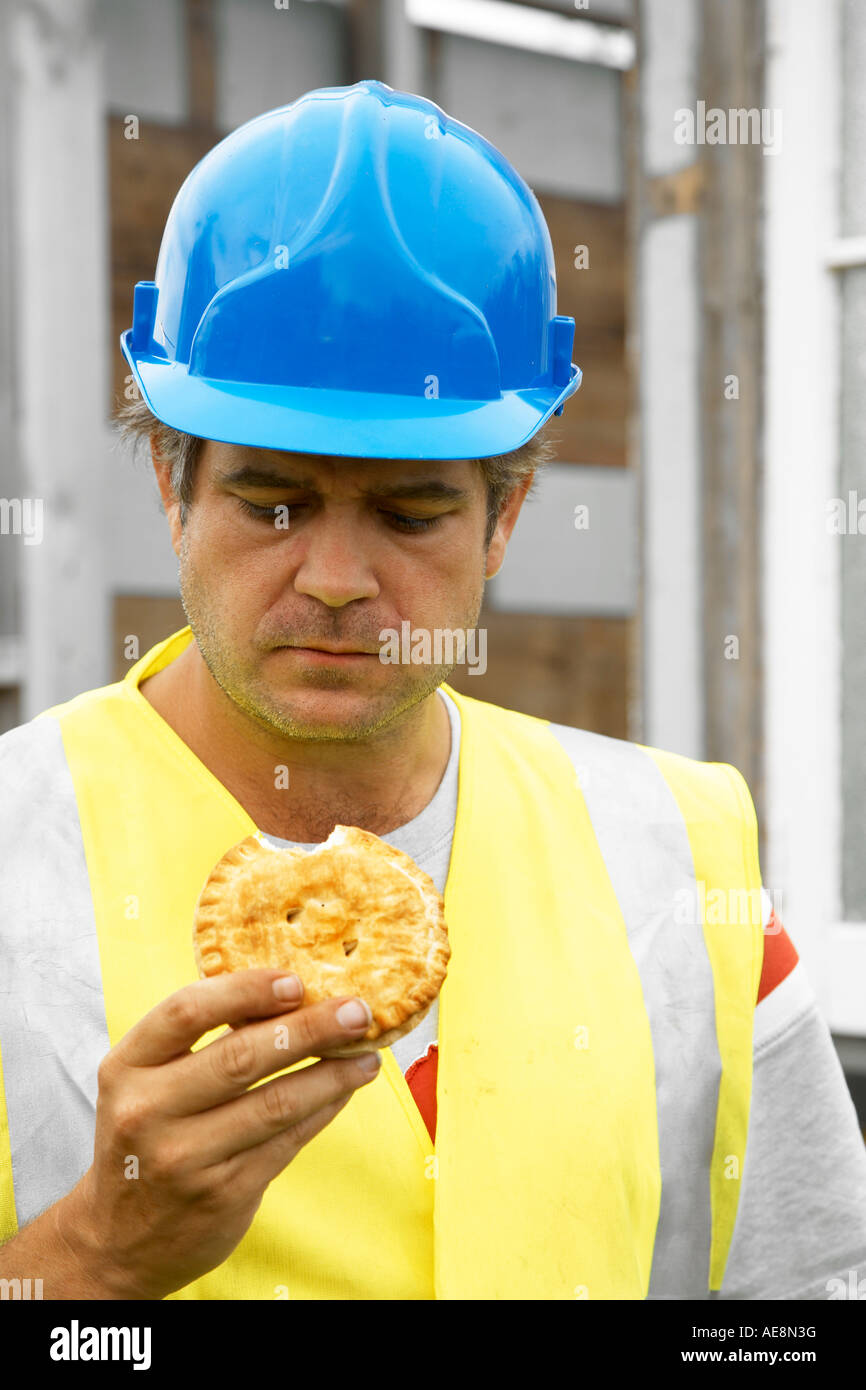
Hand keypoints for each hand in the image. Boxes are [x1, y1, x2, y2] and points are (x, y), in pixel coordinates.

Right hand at [60, 968, 379, 1299]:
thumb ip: (199, 1042)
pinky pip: (287, 1141)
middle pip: (241, 1056)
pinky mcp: (222, 1193)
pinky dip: (323, 1109)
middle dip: (310, 1028)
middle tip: (356, 1010)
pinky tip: (344, 1090)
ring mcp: (184, 1157)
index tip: (296, 981)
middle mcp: (148, 1111)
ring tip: (367, 1054)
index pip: (186, 1011)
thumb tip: (289, 996)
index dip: (246, 990)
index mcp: (127, 1067)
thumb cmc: (145, 1138)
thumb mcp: (146, 1083)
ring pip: (275, 1102)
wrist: (119, 1240)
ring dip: (331, 1073)